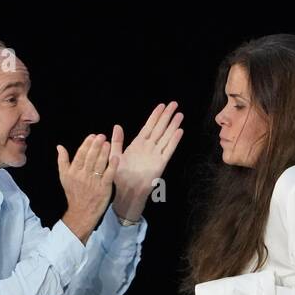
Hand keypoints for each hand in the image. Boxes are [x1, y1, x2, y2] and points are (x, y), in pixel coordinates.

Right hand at [58, 133, 118, 241]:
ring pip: (99, 164)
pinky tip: (115, 157)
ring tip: (107, 143)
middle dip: (96, 145)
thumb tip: (59, 146)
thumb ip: (62, 160)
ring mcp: (94, 182)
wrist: (81, 212)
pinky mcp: (103, 188)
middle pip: (90, 157)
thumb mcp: (64, 177)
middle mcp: (83, 176)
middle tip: (102, 136)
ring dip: (104, 152)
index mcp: (73, 172)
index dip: (87, 144)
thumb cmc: (73, 193)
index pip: (80, 154)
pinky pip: (108, 174)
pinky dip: (112, 166)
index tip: (92, 136)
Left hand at [113, 102, 184, 218]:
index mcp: (138, 144)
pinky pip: (169, 149)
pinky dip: (174, 140)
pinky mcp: (161, 163)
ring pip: (166, 136)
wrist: (126, 191)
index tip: (161, 105)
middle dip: (167, 116)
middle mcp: (149, 147)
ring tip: (180, 114)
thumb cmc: (120, 175)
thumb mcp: (115, 155)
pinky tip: (180, 131)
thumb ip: (117, 141)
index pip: (149, 126)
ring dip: (173, 125)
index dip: (155, 115)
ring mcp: (156, 154)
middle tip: (174, 104)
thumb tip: (117, 126)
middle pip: (160, 128)